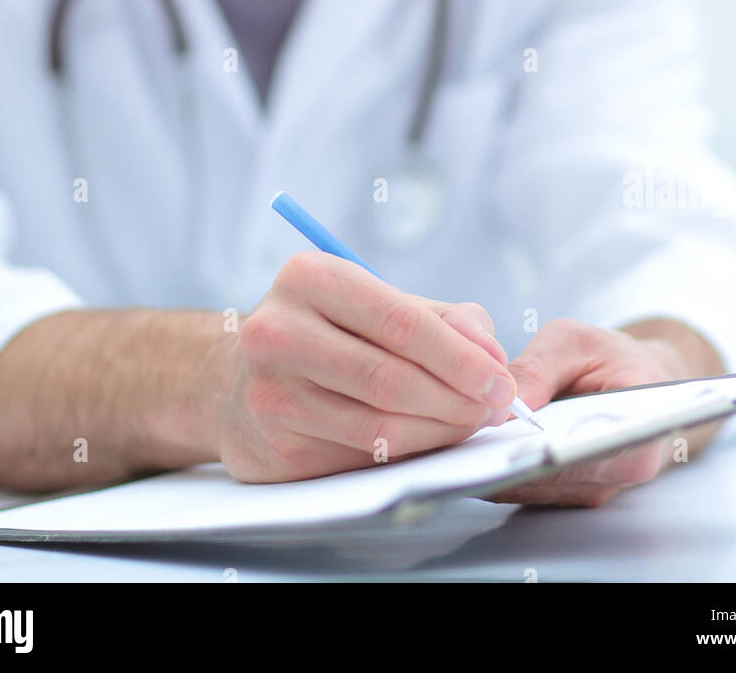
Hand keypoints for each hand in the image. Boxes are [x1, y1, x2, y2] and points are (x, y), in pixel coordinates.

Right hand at [217, 251, 517, 482]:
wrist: (234, 380)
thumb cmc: (326, 333)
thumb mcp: (378, 302)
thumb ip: (445, 318)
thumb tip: (491, 355)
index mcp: (309, 277)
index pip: (401, 321)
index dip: (460, 358)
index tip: (501, 381)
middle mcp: (278, 331)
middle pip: (391, 378)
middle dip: (457, 399)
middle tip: (496, 410)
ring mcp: (271, 393)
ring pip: (379, 425)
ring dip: (439, 431)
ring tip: (469, 424)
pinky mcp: (274, 447)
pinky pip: (359, 457)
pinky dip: (406, 453)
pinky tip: (427, 441)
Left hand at [483, 318, 687, 507]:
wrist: (634, 377)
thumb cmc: (609, 356)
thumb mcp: (573, 342)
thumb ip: (538, 369)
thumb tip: (508, 404)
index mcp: (635, 434)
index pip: (591, 456)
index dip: (549, 455)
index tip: (513, 444)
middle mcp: (616, 473)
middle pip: (554, 478)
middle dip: (511, 461)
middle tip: (472, 441)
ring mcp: (590, 487)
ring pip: (534, 488)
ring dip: (500, 468)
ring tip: (466, 443)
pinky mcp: (566, 491)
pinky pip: (527, 486)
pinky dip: (502, 469)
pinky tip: (477, 447)